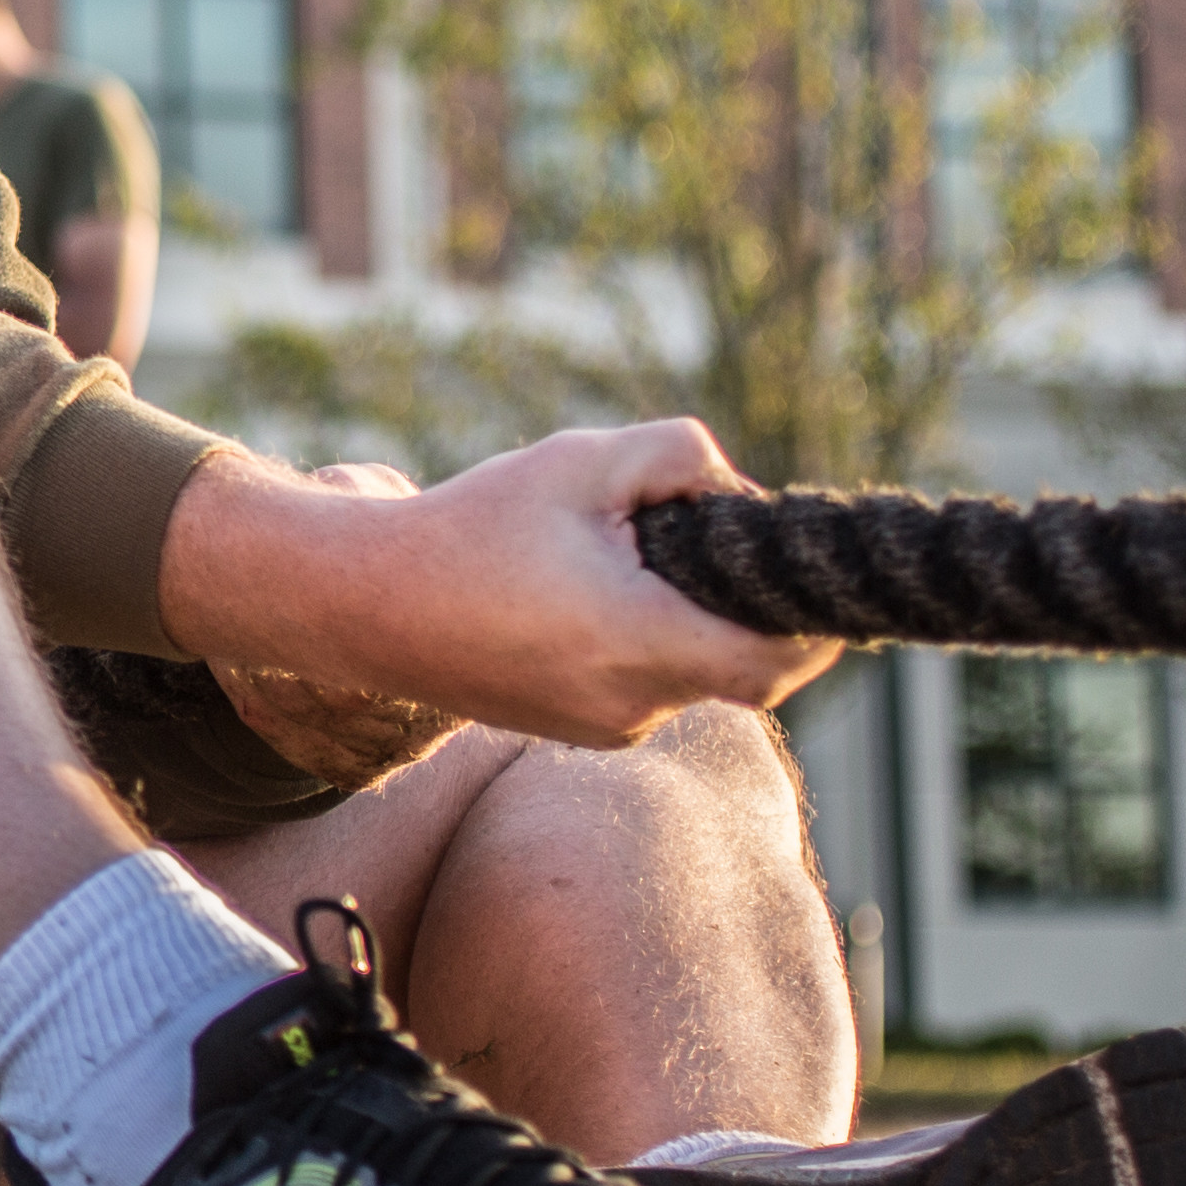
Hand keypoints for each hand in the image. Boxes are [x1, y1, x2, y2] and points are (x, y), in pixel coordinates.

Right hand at [160, 423, 842, 749]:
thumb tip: (736, 491)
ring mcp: (603, 729)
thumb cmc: (474, 526)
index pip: (777, 663)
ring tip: (639, 553)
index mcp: (638, 641)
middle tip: (730, 541)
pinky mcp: (577, 730)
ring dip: (698, 622)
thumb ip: (682, 455)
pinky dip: (656, 641)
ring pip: (697, 676)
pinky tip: (604, 588)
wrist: (367, 604)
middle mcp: (630, 704)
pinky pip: (651, 686)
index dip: (818, 624)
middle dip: (756, 610)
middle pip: (747, 672)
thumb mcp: (583, 459)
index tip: (814, 574)